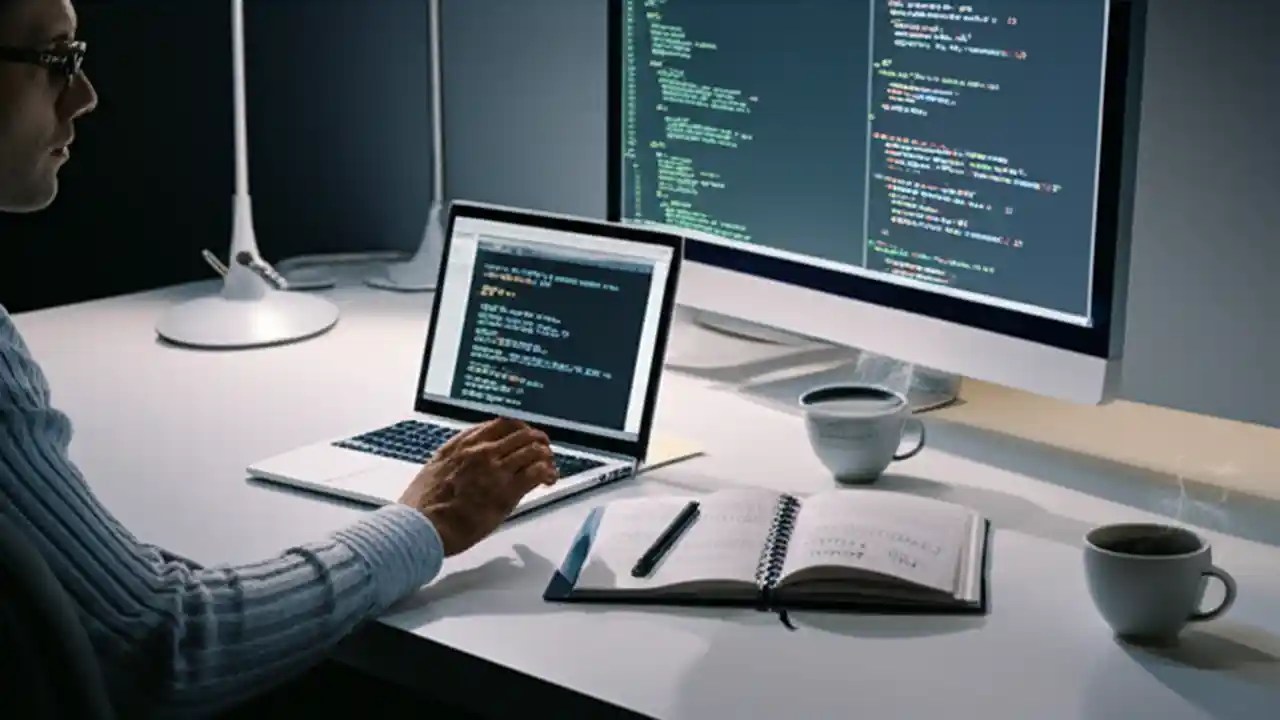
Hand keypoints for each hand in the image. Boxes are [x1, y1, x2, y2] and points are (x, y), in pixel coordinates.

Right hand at [399, 417, 557, 555]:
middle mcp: (481, 450)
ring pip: (534, 449)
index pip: (501, 424)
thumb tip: (472, 461)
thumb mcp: (436, 468)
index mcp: (463, 443)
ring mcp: (495, 468)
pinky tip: (549, 480)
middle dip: (537, 441)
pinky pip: (537, 471)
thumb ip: (457, 459)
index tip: (524, 437)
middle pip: (522, 433)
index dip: (519, 429)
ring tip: (550, 468)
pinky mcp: (506, 490)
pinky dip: (548, 472)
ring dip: (547, 457)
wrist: (420, 527)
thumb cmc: (423, 506)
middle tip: (544, 451)